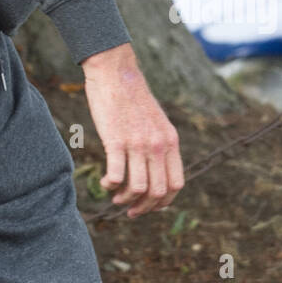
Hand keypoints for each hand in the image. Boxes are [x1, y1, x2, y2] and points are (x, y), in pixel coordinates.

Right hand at [82, 43, 183, 217]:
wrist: (115, 72)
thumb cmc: (131, 96)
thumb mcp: (155, 121)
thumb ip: (159, 143)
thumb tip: (154, 168)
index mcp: (170, 141)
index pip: (176, 184)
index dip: (163, 202)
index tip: (149, 206)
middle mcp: (158, 145)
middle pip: (158, 191)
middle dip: (144, 207)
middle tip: (130, 210)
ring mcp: (138, 144)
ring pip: (138, 188)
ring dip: (126, 200)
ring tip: (116, 197)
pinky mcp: (116, 141)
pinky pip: (117, 176)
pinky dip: (110, 185)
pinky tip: (105, 182)